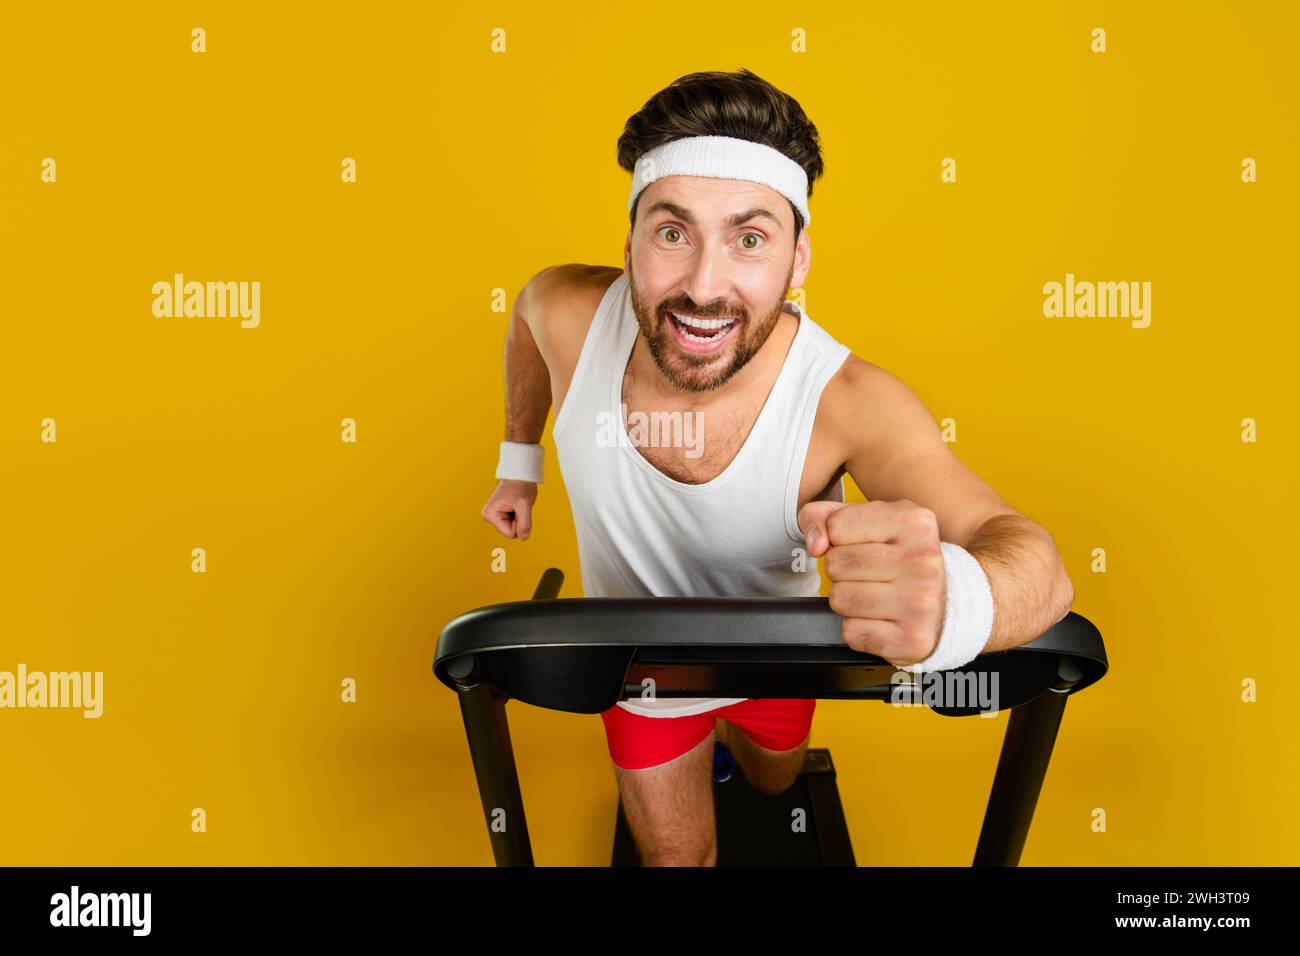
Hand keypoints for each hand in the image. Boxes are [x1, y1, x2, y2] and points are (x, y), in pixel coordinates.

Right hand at [482, 480, 537, 539]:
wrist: (519, 475)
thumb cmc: (520, 486)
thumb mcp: (524, 505)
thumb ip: (524, 523)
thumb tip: (523, 537)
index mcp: (490, 514)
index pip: (510, 533)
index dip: (519, 523)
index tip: (518, 509)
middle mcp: (489, 516)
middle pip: (510, 532)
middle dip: (518, 520)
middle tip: (518, 506)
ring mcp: (494, 516)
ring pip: (513, 528)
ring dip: (519, 517)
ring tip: (517, 504)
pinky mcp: (500, 515)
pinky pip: (513, 523)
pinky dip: (518, 515)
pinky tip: (515, 505)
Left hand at [797, 499, 945, 666]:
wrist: (947, 605)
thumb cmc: (901, 559)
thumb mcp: (868, 522)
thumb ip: (825, 516)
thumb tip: (815, 543)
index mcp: (915, 523)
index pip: (837, 526)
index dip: (837, 539)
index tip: (860, 545)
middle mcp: (923, 561)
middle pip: (836, 564)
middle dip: (842, 571)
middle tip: (871, 574)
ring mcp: (920, 602)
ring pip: (839, 599)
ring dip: (847, 601)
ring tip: (875, 595)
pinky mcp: (913, 639)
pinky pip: (851, 632)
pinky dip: (858, 628)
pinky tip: (881, 619)